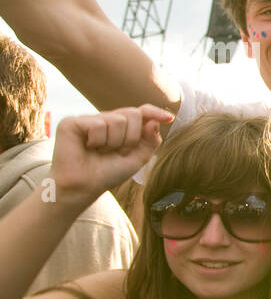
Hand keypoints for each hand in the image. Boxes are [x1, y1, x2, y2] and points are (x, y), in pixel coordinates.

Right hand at [49, 105, 171, 206]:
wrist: (85, 186)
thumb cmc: (108, 173)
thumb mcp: (137, 159)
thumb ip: (150, 141)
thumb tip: (153, 121)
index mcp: (121, 127)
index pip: (141, 112)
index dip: (155, 112)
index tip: (169, 118)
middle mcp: (106, 119)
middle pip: (133, 114)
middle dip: (131, 138)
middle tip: (117, 152)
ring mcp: (90, 119)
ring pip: (117, 120)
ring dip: (114, 142)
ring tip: (100, 152)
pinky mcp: (73, 122)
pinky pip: (98, 124)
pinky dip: (97, 140)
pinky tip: (88, 147)